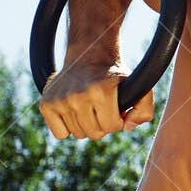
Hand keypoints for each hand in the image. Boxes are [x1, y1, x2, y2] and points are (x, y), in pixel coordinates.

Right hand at [39, 60, 154, 139]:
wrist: (88, 55)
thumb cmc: (114, 75)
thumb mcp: (138, 85)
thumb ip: (144, 109)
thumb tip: (127, 127)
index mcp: (101, 91)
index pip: (112, 127)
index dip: (117, 121)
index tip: (116, 110)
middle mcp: (78, 96)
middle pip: (95, 134)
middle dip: (102, 124)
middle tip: (102, 108)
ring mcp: (60, 100)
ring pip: (78, 134)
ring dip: (86, 125)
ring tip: (90, 108)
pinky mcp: (46, 104)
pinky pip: (60, 134)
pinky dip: (67, 128)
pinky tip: (74, 112)